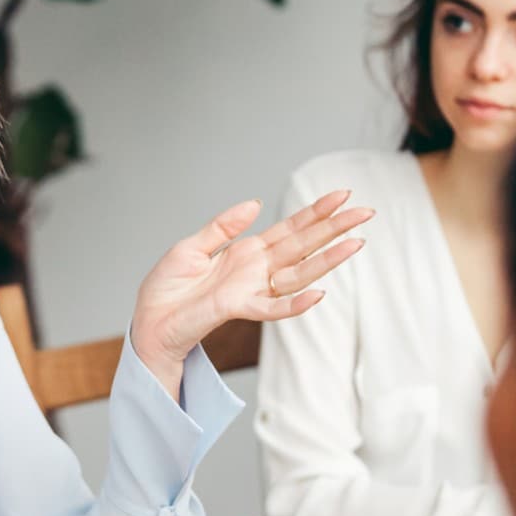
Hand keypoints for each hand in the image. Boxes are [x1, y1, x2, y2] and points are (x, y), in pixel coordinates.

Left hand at [130, 190, 371, 392]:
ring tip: (357, 243)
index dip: (315, 212)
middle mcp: (256, 270)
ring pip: (298, 274)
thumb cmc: (167, 289)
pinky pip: (273, 309)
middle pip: (303, 246)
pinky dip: (295, 303)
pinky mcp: (238, 309)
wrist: (149, 321)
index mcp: (246, 252)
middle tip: (366, 211)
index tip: (342, 195)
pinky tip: (319, 293)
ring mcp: (251, 290)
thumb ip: (222, 227)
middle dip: (334, 229)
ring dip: (327, 260)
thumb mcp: (191, 247)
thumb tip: (255, 203)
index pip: (289, 229)